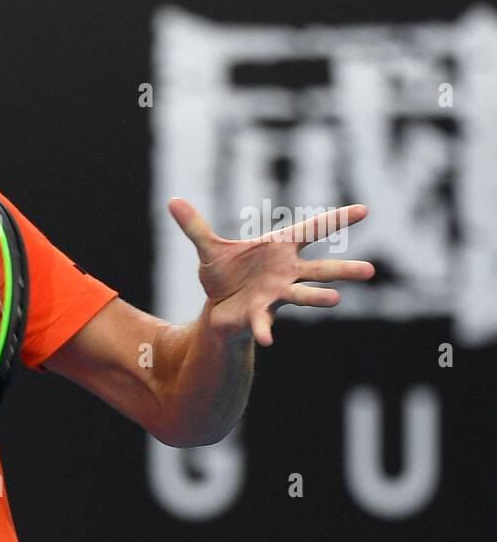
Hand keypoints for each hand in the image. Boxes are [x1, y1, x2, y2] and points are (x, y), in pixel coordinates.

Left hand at [168, 198, 375, 346]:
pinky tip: (268, 341)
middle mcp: (286, 272)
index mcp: (280, 249)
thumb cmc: (225, 273)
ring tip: (336, 299)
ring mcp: (276, 294)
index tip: (366, 209)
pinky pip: (264, 322)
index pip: (313, 230)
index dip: (337, 220)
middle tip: (370, 271)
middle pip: (319, 270)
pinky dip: (264, 330)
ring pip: (302, 295)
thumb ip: (194, 226)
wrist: (216, 304)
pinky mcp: (259, 314)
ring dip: (317, 297)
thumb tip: (172, 200)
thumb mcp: (208, 248)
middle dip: (343, 270)